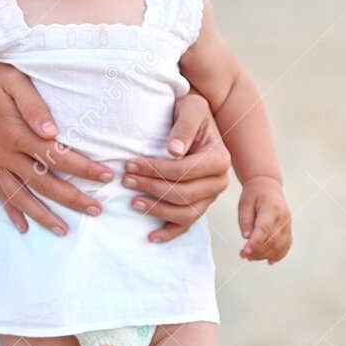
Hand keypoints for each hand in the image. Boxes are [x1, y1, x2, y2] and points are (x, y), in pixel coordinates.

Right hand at [0, 58, 112, 235]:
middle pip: (43, 183)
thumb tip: (53, 132)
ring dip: (43, 215)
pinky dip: (11, 211)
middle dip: (72, 198)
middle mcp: (6, 153)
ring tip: (64, 230)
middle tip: (97, 210)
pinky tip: (22, 227)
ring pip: (21, 196)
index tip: (106, 176)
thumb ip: (34, 106)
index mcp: (16, 132)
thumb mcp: (13, 81)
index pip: (56, 157)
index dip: (83, 168)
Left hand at [122, 90, 231, 243]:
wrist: (194, 118)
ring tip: (133, 202)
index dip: (156, 170)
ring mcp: (210, 196)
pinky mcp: (200, 204)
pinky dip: (170, 233)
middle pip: (183, 194)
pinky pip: (187, 224)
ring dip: (157, 210)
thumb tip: (174, 151)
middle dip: (151, 188)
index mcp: (219, 158)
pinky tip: (150, 237)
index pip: (184, 171)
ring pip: (185, 213)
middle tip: (125, 180)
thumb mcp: (191, 108)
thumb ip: (184, 126)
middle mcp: (219, 181)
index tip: (130, 164)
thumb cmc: (190, 110)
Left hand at [237, 177, 291, 261]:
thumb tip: (246, 237)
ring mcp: (288, 223)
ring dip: (265, 254)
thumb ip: (245, 220)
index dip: (255, 243)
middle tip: (243, 255)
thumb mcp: (244, 203)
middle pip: (272, 240)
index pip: (264, 229)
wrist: (268, 186)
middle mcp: (283, 217)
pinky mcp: (289, 228)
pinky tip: (269, 261)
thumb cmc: (254, 194)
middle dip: (257, 251)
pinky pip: (286, 245)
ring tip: (251, 257)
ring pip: (279, 245)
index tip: (245, 252)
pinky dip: (279, 255)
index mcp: (271, 208)